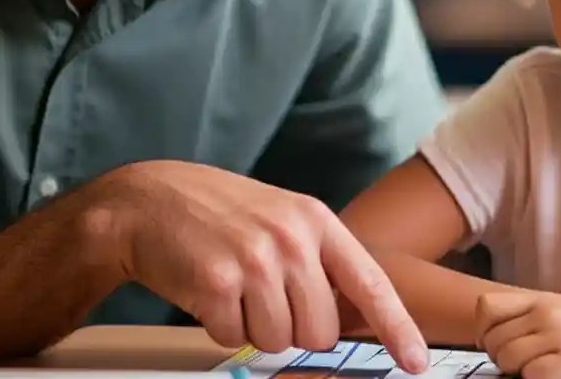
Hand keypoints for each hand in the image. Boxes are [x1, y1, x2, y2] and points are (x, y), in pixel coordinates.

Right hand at [91, 160, 427, 371]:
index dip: (396, 327)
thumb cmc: (215, 212)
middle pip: (319, 330)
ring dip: (251, 327)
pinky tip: (206, 288)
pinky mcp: (217, 283)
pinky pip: (232, 337)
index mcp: (314, 220)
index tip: (415, 360)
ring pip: (277, 340)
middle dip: (293, 328)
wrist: (145, 201)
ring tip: (231, 286)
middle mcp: (291, 239)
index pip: (369, 282)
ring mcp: (254, 260)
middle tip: (262, 297)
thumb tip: (352, 316)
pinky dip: (217, 325)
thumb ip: (317, 258)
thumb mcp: (279, 216)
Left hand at [476, 291, 560, 378]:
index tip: (492, 345)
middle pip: (494, 340)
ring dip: (518, 372)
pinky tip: (558, 378)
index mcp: (544, 300)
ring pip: (508, 359)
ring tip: (542, 372)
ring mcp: (558, 338)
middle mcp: (546, 314)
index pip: (486, 307)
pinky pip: (531, 376)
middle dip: (501, 358)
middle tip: (521, 367)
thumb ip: (539, 317)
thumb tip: (503, 337)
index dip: (482, 331)